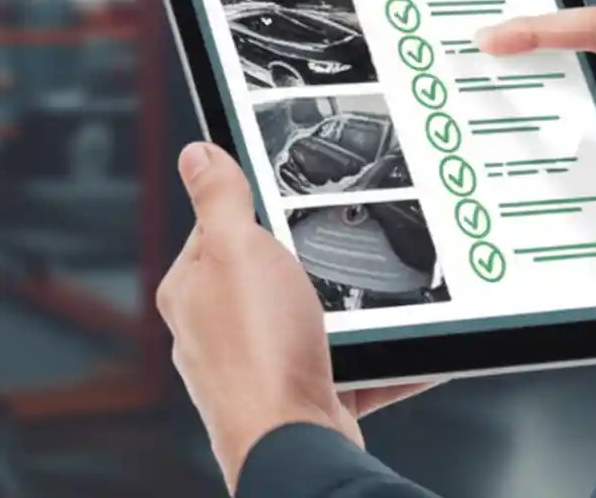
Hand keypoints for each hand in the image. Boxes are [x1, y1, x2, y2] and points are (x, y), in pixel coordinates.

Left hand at [157, 143, 433, 490]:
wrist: (296, 442)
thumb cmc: (258, 354)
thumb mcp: (238, 250)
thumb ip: (220, 199)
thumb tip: (196, 153)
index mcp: (194, 289)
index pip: (217, 227)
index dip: (254, 207)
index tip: (287, 196)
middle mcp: (219, 329)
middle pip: (270, 271)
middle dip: (308, 259)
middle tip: (335, 246)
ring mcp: (263, 364)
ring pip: (312, 318)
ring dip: (346, 308)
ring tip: (371, 297)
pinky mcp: (305, 393)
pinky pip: (349, 362)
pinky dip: (378, 353)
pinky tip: (401, 342)